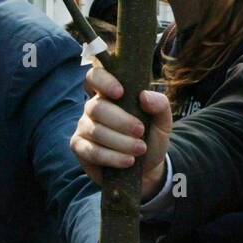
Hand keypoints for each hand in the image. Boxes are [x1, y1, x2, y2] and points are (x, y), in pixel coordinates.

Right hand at [71, 65, 172, 198]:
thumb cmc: (150, 137)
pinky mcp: (80, 147)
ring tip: (140, 149)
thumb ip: (160, 104)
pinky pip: (91, 151)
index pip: (95, 76)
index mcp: (110, 94)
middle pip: (97, 107)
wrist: (147, 166)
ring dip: (121, 142)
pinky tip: (128, 161)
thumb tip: (144, 96)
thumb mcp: (162, 121)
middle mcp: (93, 107)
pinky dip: (112, 157)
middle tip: (141, 131)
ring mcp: (84, 127)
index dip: (104, 80)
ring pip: (96, 131)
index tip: (120, 93)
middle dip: (121, 121)